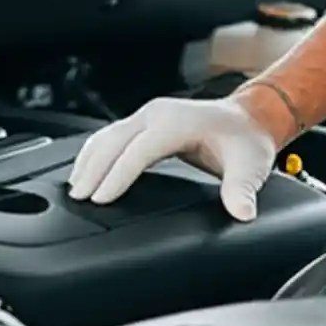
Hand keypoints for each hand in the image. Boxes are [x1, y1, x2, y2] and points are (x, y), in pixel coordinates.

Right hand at [67, 93, 286, 220]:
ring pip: (107, 136)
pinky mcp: (144, 122)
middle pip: (114, 141)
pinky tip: (86, 170)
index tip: (101, 198)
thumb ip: (242, 190)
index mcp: (177, 121)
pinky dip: (96, 154)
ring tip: (75, 188)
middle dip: (94, 170)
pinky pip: (111, 136)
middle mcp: (158, 113)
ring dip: (89, 161)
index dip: (118, 175)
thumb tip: (242, 212)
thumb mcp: (250, 166)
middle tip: (79, 198)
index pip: (138, 150)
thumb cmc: (246, 140)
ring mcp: (149, 115)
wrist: (249, 119)